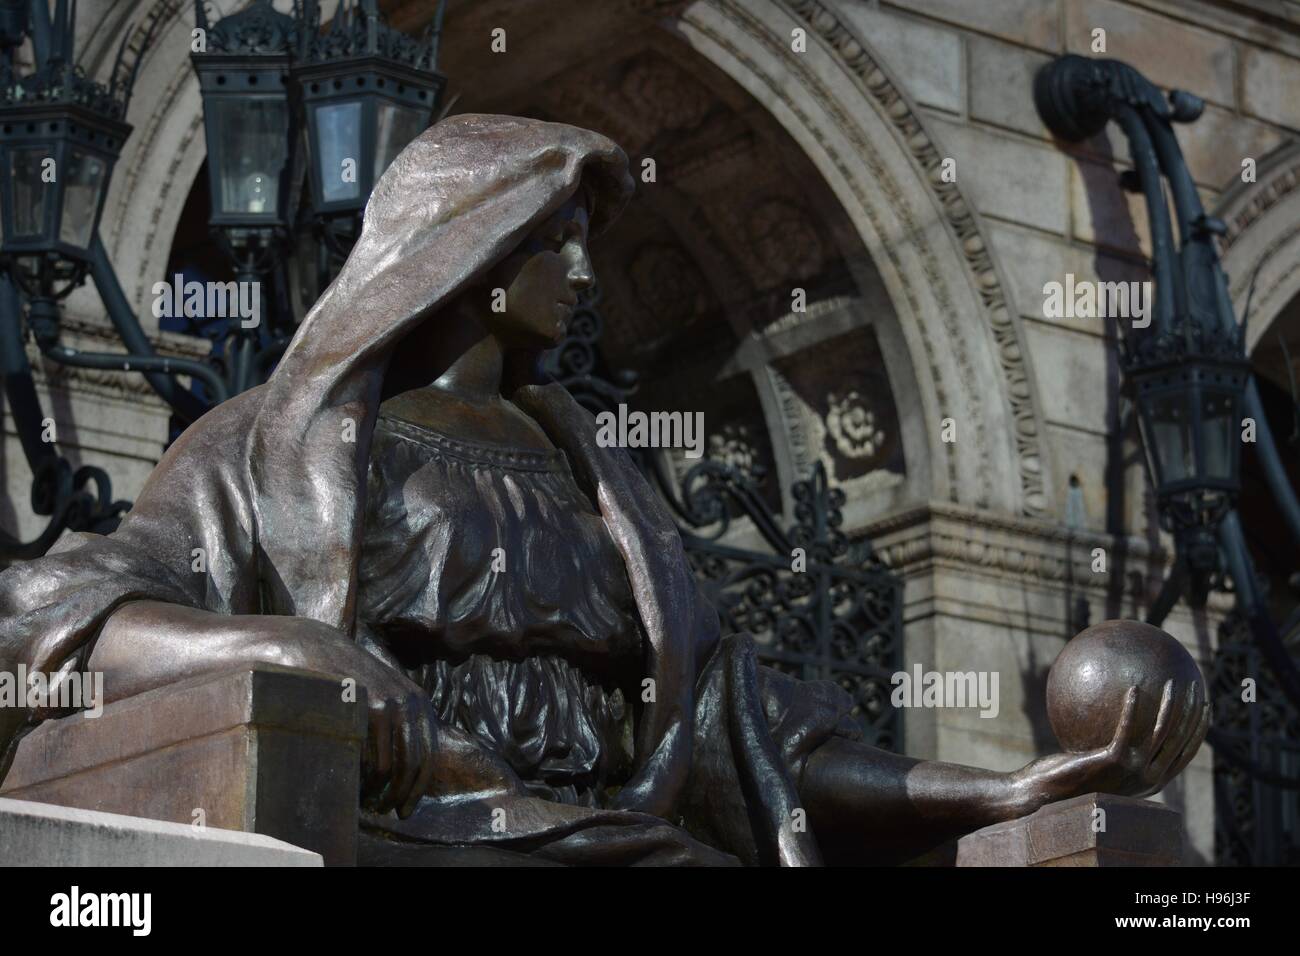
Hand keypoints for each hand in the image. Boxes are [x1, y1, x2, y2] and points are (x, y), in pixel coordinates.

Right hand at [359, 673, 439, 817]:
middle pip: (417, 765)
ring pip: (398, 768)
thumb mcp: (380, 694)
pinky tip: (359, 791)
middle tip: (388, 812)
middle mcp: (412, 702)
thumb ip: (396, 721)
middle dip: (404, 795)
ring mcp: (393, 705)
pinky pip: (378, 761)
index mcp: (419, 701)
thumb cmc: (345, 679)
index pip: (429, 755)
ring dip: (385, 794)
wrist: (315, 650)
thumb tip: (404, 768)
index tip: (406, 809)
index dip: (419, 787)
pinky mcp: (372, 709)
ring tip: (371, 804)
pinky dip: (371, 784)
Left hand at [1013, 679, 1209, 809]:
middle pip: (1179, 740)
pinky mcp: (1113, 761)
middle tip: (1194, 687)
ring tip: (1171, 683)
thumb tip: (1127, 715)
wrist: (1047, 793)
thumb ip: (1121, 746)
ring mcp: (1132, 771)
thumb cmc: (1071, 774)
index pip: (1185, 753)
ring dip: (1169, 705)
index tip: (1204, 706)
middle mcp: (1149, 779)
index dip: (1198, 729)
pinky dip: (1132, 708)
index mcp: (1152, 781)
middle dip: (1191, 712)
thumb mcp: (1103, 762)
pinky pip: (1127, 728)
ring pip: (1161, 733)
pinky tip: (1133, 688)